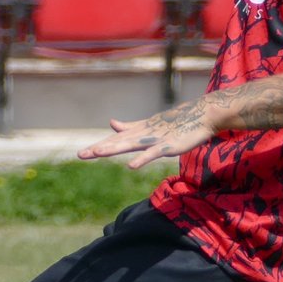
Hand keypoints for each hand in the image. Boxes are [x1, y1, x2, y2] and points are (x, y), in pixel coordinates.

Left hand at [78, 101, 213, 168]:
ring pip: (131, 145)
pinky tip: (131, 166)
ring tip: (98, 153)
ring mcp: (155, 139)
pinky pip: (153, 153)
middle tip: (81, 155)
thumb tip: (112, 124)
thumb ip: (131, 127)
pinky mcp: (168, 146)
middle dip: (100, 148)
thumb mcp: (150, 126)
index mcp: (139, 132)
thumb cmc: (177, 123)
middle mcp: (143, 134)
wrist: (202, 116)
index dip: (100, 146)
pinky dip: (142, 159)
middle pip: (118, 142)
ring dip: (114, 148)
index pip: (116, 140)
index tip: (82, 154)